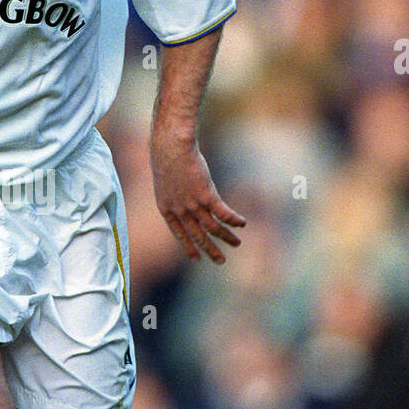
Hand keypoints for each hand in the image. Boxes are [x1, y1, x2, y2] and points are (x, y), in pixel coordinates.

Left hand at [150, 126, 244, 264]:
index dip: (188, 247)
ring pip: (212, 228)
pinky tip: (242, 223)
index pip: (179, 234)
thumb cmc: (168, 157)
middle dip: (210, 250)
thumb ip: (175, 193)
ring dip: (227, 237)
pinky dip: (234, 220)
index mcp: (166, 208)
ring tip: (237, 243)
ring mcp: (192, 204)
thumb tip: (185, 197)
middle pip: (197, 236)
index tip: (196, 259)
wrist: (171, 146)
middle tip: (221, 261)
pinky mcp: (206, 195)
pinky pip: (223, 213)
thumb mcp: (167, 179)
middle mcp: (179, 210)